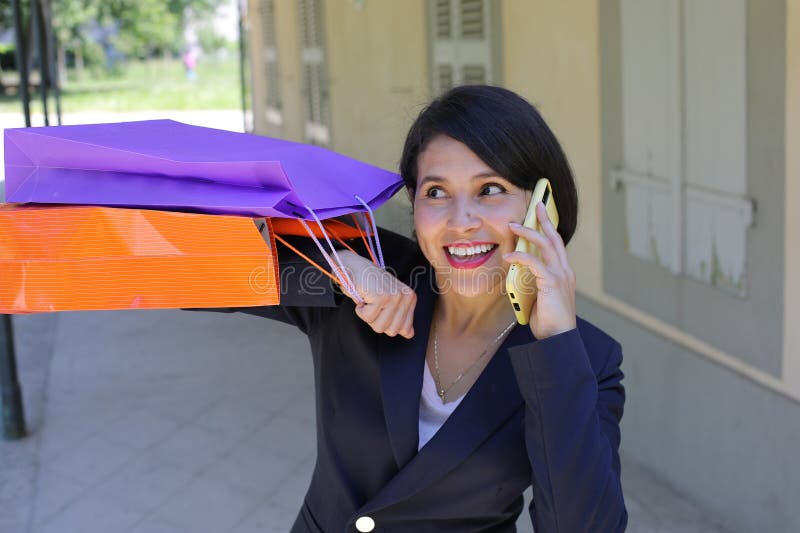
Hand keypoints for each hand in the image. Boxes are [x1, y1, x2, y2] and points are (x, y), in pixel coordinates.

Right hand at [338, 251, 416, 338]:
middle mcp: (405, 297)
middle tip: (373, 305)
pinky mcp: (381, 296)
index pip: (404, 329)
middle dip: (377, 321)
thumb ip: (400, 318)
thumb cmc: (370, 285)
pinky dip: (360, 310)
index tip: (381, 309)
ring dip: (368, 316)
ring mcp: (394, 296)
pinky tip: (363, 297)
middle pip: (391, 331)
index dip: (388, 324)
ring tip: (368, 300)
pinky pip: (368, 317)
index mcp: (410, 298)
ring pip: (379, 326)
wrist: (355, 266)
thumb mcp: (389, 303)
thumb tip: (410, 335)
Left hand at [502, 201, 576, 339]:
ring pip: (546, 245)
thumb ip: (532, 282)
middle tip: (537, 204)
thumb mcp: (539, 297)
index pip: (557, 245)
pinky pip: (535, 263)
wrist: (558, 339)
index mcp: (563, 273)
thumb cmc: (548, 321)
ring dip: (529, 232)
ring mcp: (560, 276)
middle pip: (555, 238)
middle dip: (545, 219)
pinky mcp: (552, 283)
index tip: (542, 214)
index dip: (550, 228)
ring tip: (513, 225)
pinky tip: (508, 255)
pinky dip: (520, 256)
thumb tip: (516, 273)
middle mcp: (565, 271)